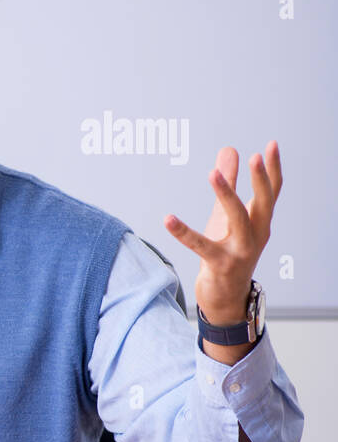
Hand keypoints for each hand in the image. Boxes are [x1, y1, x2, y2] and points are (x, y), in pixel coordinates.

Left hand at [164, 141, 281, 324]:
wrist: (226, 297)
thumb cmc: (227, 251)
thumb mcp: (225, 215)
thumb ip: (228, 182)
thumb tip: (229, 149)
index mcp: (260, 222)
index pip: (272, 192)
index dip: (273, 169)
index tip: (271, 145)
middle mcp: (256, 235)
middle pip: (263, 203)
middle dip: (261, 180)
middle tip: (255, 156)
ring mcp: (240, 251)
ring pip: (237, 219)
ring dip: (226, 195)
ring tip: (212, 174)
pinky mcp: (219, 264)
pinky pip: (200, 245)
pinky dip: (183, 232)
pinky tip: (168, 219)